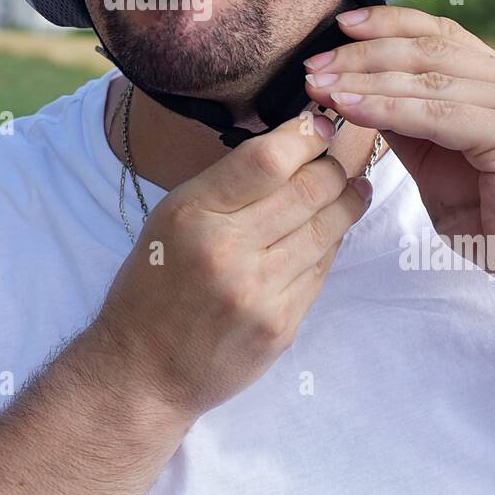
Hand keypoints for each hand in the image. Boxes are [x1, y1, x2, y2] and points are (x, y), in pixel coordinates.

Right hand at [95, 113, 371, 420]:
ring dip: (346, 203)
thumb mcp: (172, 217)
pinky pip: (321, 270)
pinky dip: (329, 245)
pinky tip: (328, 233)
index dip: (305, 135)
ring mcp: (259, 292)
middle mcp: (227, 251)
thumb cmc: (154, 284)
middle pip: (310, 190)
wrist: (142, 369)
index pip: (267, 159)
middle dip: (334, 167)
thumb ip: (227, 184)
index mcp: (193, 213)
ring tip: (352, 189)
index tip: (318, 124)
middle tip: (338, 158)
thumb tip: (291, 147)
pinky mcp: (281, 325)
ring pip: (327, 230)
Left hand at [303, 5, 494, 306]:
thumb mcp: (436, 159)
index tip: (338, 26)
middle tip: (315, 66)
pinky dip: (388, 109)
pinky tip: (351, 109)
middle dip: (363, 54)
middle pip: (428, 49)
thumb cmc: (491, 218)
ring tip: (322, 86)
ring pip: (429, 79)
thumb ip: (406, 121)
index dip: (387, 23)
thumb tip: (354, 88)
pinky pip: (438, 115)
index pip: (440, 33)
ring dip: (366, 79)